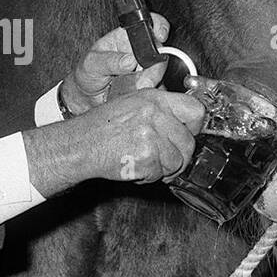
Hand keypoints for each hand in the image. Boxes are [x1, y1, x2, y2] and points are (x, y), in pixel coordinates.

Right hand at [23, 86, 206, 196]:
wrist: (80, 144)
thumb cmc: (102, 127)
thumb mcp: (131, 103)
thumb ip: (160, 109)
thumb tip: (188, 120)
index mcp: (154, 99)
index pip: (195, 110)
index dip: (196, 127)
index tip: (189, 135)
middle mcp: (155, 114)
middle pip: (188, 142)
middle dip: (179, 157)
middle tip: (164, 160)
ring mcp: (151, 136)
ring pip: (177, 162)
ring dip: (163, 169)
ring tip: (144, 162)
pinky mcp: (146, 157)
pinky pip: (161, 174)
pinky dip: (150, 177)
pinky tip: (135, 167)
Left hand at [59, 20, 170, 114]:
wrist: (86, 96)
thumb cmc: (88, 73)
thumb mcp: (92, 64)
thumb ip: (109, 61)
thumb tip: (129, 60)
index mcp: (125, 36)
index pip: (149, 23)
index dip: (159, 27)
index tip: (160, 36)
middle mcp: (139, 50)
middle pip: (160, 51)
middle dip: (154, 67)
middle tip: (142, 81)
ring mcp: (146, 68)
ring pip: (160, 72)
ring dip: (150, 82)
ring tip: (132, 88)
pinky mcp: (149, 84)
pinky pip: (158, 87)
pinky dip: (149, 91)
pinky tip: (135, 92)